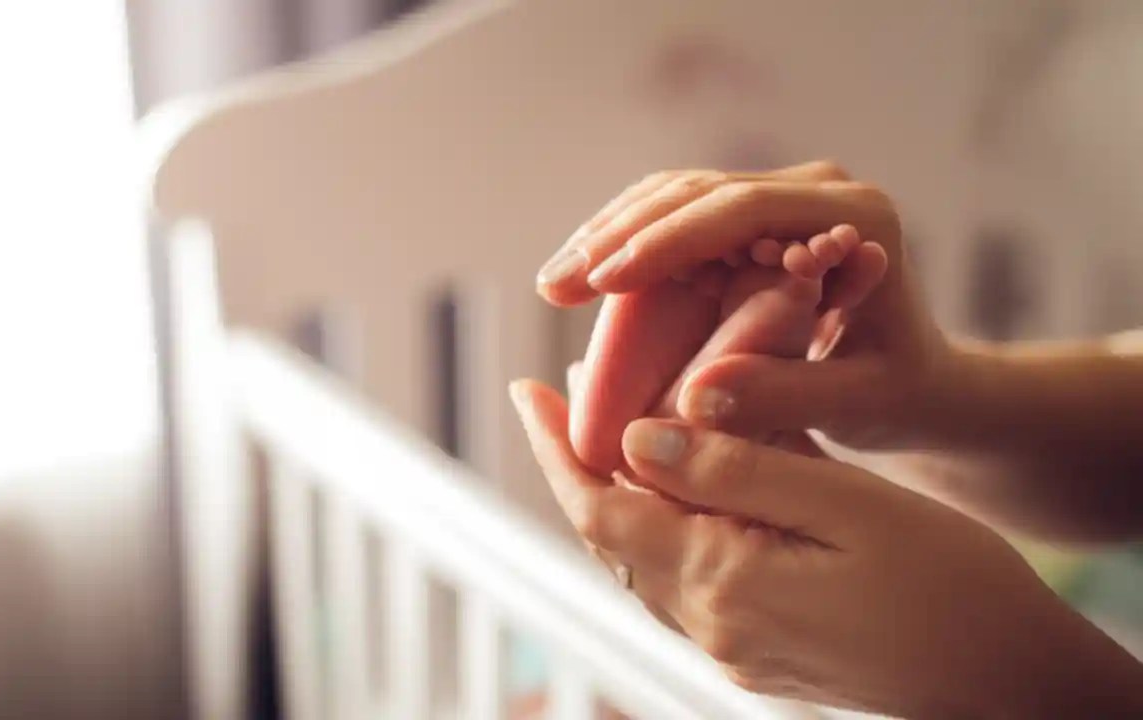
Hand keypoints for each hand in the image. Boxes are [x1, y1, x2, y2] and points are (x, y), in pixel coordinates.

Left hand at [509, 379, 1142, 717]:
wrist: (1007, 683)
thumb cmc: (949, 587)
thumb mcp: (848, 506)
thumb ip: (738, 470)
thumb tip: (639, 437)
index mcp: (724, 583)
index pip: (599, 509)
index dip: (555, 447)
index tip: (526, 389)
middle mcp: (712, 626)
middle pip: (611, 534)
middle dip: (583, 460)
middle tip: (569, 392)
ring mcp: (731, 648)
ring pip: (642, 558)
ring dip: (622, 493)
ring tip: (620, 424)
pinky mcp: (755, 653)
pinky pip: (682, 582)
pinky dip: (665, 526)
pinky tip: (683, 487)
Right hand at [538, 161, 954, 453]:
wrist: (921, 379)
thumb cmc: (897, 395)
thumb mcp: (855, 404)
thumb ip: (783, 395)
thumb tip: (694, 397)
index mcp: (853, 219)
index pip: (739, 212)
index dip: (664, 243)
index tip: (600, 282)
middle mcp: (817, 189)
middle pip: (697, 190)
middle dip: (618, 236)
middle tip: (554, 285)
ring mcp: (784, 194)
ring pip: (677, 193)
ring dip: (610, 233)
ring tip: (554, 282)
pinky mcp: (755, 213)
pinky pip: (677, 213)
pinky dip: (627, 241)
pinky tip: (585, 275)